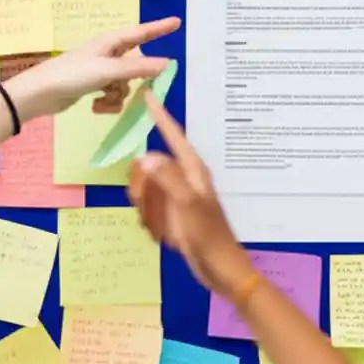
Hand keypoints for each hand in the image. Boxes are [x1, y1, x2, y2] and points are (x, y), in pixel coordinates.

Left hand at [3, 17, 180, 120]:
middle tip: (126, 87)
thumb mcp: (108, 71)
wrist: (40, 94)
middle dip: (133, 79)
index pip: (142, 32)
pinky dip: (108, 103)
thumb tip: (167, 64)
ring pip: (125, 84)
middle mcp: (108, 54)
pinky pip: (113, 95)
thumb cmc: (72, 75)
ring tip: (102, 98)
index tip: (177, 21)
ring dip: (118, 95)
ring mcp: (100, 71)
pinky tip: (95, 107)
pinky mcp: (93, 87)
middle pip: (135, 65)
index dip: (160, 28)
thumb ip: (138, 69)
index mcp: (111, 42)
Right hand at [128, 91, 255, 294]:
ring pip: (145, 193)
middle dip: (142, 190)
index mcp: (192, 170)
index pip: (172, 134)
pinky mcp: (173, 216)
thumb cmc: (209, 236)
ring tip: (164, 229)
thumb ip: (166, 178)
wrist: (221, 270)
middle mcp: (184, 179)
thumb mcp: (187, 205)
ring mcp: (177, 198)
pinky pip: (149, 213)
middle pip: (148, 169)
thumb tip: (145, 156)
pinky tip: (167, 238)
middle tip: (149, 208)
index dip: (159, 115)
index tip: (146, 94)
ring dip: (148, 213)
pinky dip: (154, 226)